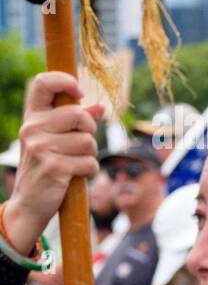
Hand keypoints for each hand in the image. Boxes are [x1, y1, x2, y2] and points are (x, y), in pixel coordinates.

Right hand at [8, 73, 103, 251]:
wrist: (30, 204)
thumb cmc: (47, 167)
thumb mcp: (55, 141)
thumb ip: (76, 123)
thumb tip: (101, 107)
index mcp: (32, 118)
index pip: (42, 83)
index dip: (64, 81)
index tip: (79, 92)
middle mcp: (32, 129)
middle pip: (79, 116)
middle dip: (90, 132)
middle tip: (80, 146)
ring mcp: (41, 148)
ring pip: (88, 142)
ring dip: (89, 155)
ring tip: (73, 163)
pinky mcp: (54, 167)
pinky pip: (90, 163)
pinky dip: (89, 171)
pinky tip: (73, 176)